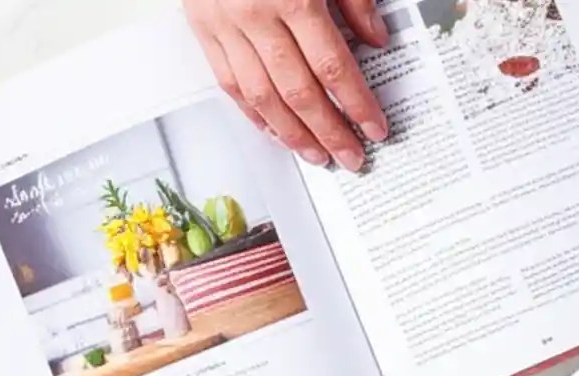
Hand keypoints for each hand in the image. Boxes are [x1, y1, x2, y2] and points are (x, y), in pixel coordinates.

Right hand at [184, 0, 390, 171]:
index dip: (358, 104)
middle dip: (330, 131)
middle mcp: (255, 16)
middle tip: (352, 157)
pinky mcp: (201, 27)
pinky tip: (276, 132)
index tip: (377, 129)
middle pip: (299, 91)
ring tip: (318, 155)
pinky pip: (229, 83)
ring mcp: (224, 24)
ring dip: (293, 134)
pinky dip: (254, 114)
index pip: (334, 67)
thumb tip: (377, 41)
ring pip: (262, 97)